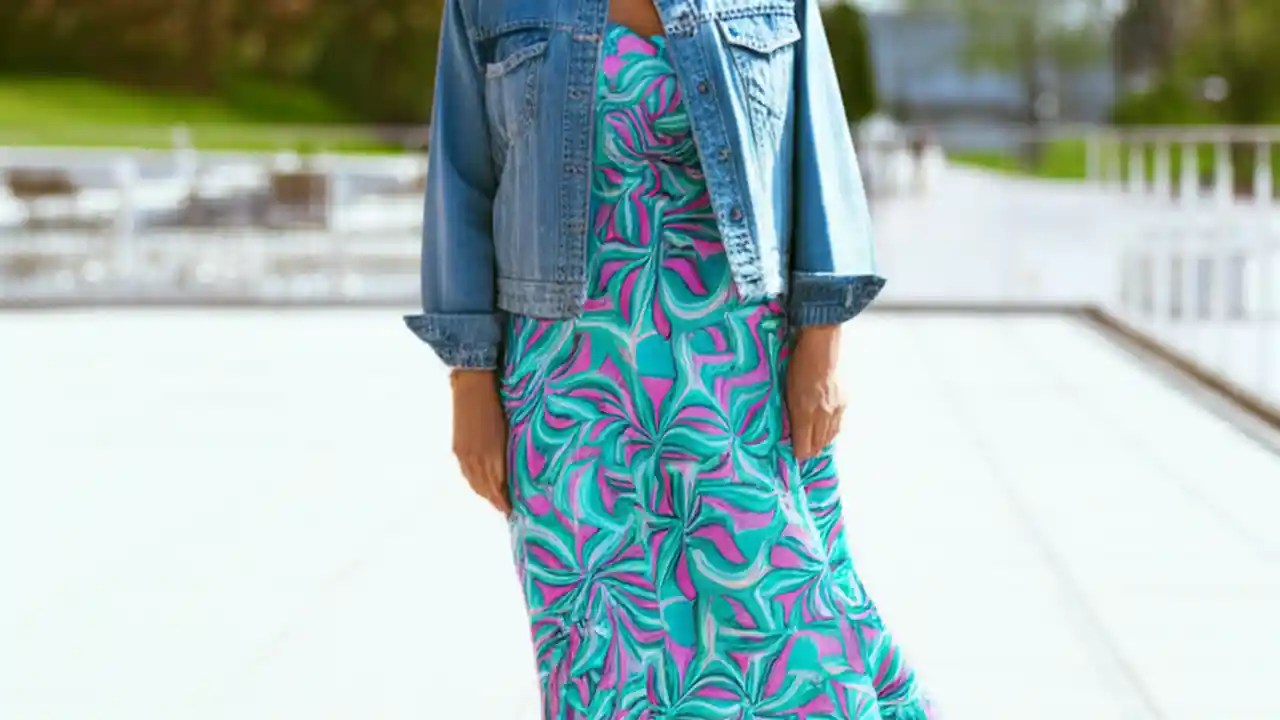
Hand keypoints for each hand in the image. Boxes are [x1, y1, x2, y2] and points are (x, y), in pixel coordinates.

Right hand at [449, 369, 511, 514]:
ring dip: (485, 493)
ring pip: (474, 483)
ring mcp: (464, 454)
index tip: (514, 511)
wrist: (472, 384)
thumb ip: (509, 453)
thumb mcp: (508, 430)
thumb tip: (513, 470)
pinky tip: (482, 482)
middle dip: (496, 501)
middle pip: (485, 490)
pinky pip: (467, 472)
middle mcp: (475, 459)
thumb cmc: (497, 403)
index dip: (504, 502)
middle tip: (507, 508)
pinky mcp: (458, 448)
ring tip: (496, 499)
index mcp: (491, 456)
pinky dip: (475, 481)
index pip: (498, 488)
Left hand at [786, 325, 845, 460]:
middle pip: (818, 445)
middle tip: (802, 452)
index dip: (798, 454)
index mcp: (805, 412)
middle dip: (810, 451)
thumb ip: (790, 413)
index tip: (793, 454)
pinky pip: (838, 425)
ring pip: (830, 437)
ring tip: (813, 445)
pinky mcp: (843, 402)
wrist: (820, 346)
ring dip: (821, 443)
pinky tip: (825, 430)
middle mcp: (823, 414)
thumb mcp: (786, 390)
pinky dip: (830, 431)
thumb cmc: (797, 365)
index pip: (804, 446)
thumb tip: (790, 430)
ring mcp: (835, 409)